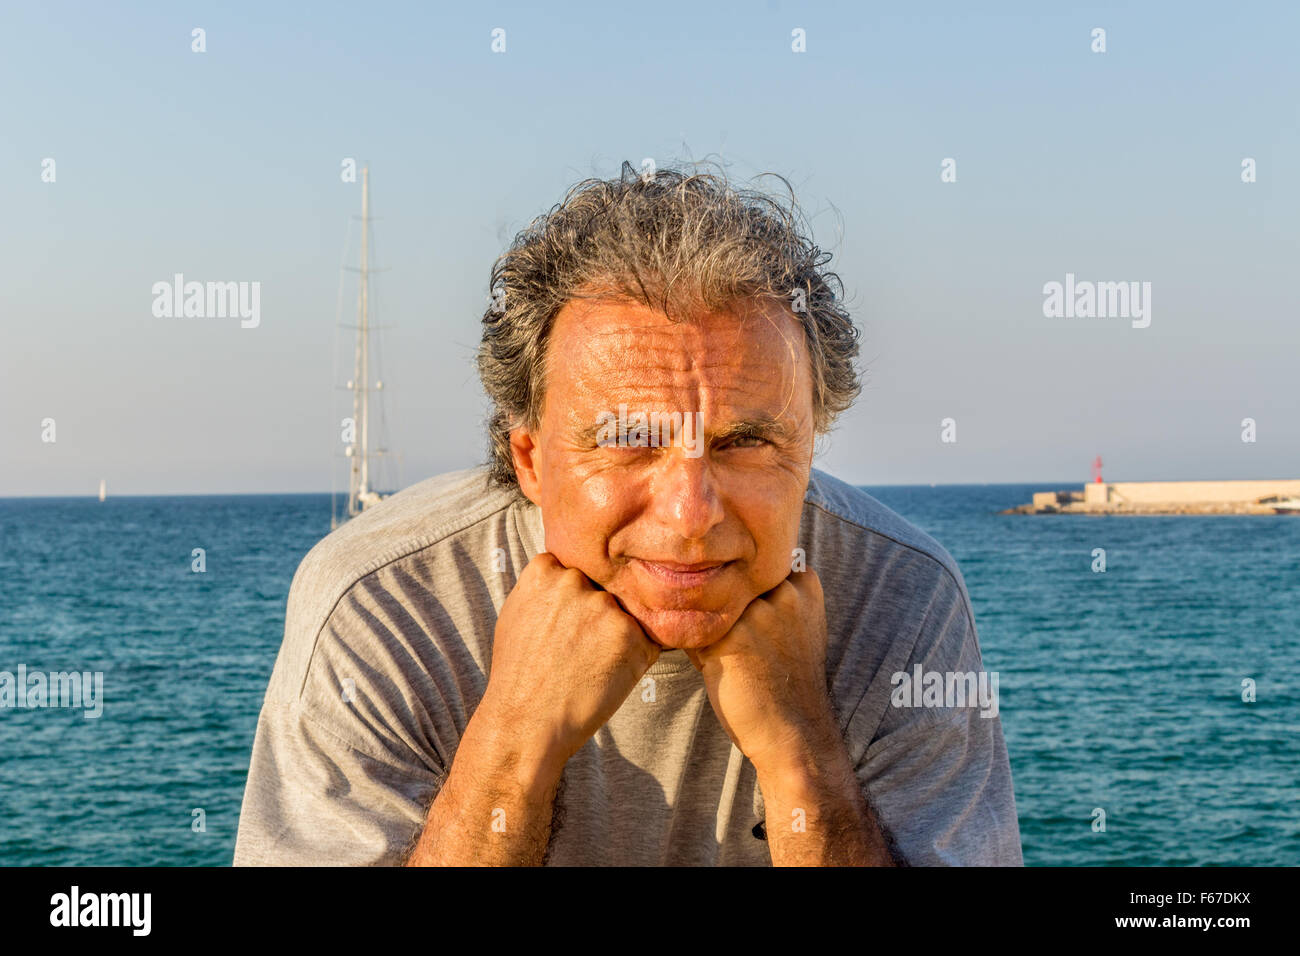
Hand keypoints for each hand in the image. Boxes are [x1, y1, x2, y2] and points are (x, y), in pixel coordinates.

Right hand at [481, 552, 660, 770]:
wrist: (526, 723)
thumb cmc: (518, 675)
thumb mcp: (516, 615)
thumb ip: (543, 587)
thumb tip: (568, 572)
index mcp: (543, 570)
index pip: (572, 568)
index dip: (572, 600)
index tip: (563, 624)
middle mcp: (575, 581)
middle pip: (600, 590)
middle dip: (595, 615)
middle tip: (577, 651)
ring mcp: (604, 607)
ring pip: (622, 614)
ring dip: (616, 636)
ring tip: (589, 666)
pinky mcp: (631, 635)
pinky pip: (645, 639)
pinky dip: (634, 657)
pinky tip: (607, 676)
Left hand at [685, 569, 834, 773]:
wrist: (795, 732)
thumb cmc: (790, 678)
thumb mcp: (801, 624)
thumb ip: (777, 593)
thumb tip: (730, 571)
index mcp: (805, 585)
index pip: (755, 565)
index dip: (746, 590)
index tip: (753, 617)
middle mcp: (783, 593)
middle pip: (731, 582)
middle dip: (725, 605)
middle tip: (739, 640)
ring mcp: (756, 615)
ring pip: (709, 603)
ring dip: (708, 626)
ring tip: (727, 655)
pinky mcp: (728, 640)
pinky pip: (694, 631)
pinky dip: (697, 650)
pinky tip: (715, 669)